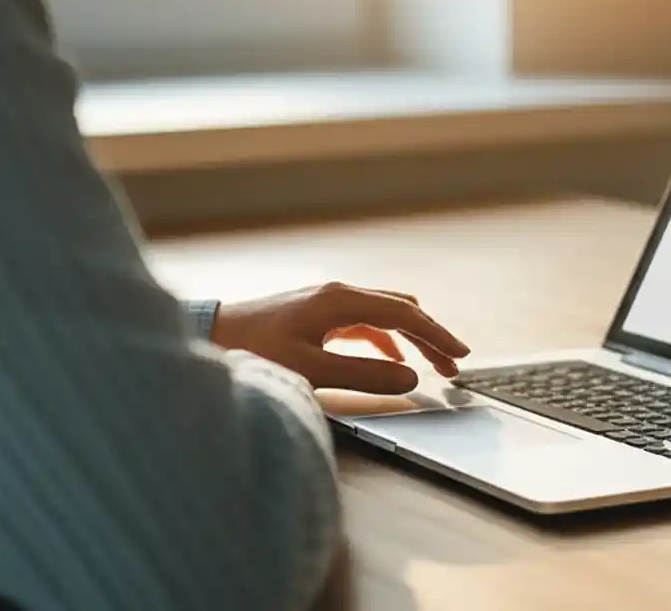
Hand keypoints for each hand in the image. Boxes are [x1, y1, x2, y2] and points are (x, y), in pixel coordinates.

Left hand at [211, 282, 469, 393]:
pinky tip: (393, 359)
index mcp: (341, 301)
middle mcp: (339, 294)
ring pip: (386, 315)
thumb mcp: (312, 370)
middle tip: (455, 365)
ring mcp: (328, 301)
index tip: (462, 355)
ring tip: (432, 366)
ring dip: (412, 339)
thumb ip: (365, 376)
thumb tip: (411, 378)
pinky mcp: (317, 313)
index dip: (438, 336)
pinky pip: (367, 322)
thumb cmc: (253, 351)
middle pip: (402, 310)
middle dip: (431, 337)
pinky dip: (389, 339)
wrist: (208, 336)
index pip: (406, 316)